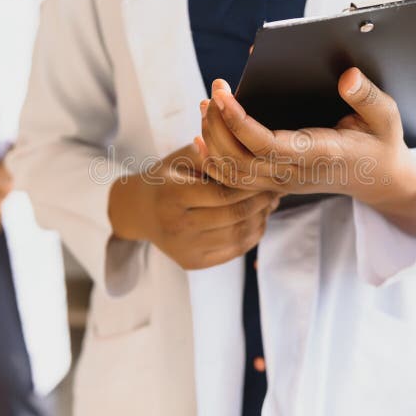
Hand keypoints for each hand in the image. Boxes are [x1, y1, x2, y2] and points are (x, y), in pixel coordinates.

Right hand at [108, 144, 280, 269]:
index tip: (267, 176)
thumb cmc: (167, 177)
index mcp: (172, 196)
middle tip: (275, 189)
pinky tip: (258, 219)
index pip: (222, 194)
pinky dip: (252, 235)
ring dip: (260, 219)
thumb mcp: (183, 157)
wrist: (139, 210)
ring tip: (270, 203)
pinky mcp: (192, 262)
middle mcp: (176, 226)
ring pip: (237, 236)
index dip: (250, 186)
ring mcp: (184, 248)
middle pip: (233, 216)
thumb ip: (214, 153)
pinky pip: (233, 251)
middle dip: (260, 202)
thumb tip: (251, 154)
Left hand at [197, 67, 415, 234]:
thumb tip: (346, 76)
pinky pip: (235, 180)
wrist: (380, 180)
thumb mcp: (385, 115)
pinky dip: (213, 160)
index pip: (267, 145)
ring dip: (213, 140)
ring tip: (207, 106)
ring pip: (232, 172)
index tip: (223, 95)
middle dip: (218, 126)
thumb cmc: (380, 142)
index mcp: (319, 155)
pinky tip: (202, 136)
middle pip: (239, 160)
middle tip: (214, 91)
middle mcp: (294, 173)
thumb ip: (366, 96)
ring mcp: (282, 183)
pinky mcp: (274, 183)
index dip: (239, 123)